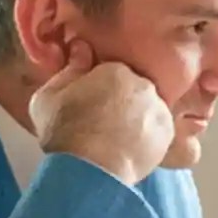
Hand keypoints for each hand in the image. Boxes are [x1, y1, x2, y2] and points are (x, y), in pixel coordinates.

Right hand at [29, 40, 173, 184]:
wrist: (89, 169)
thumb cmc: (63, 131)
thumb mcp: (49, 95)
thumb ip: (69, 69)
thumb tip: (82, 48)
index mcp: (116, 70)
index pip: (112, 73)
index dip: (100, 88)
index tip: (90, 104)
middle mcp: (143, 85)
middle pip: (133, 89)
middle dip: (122, 102)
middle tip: (104, 123)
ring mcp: (159, 109)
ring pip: (148, 109)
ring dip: (138, 118)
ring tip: (117, 139)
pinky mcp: (168, 134)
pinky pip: (158, 129)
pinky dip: (148, 137)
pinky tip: (129, 149)